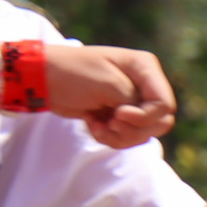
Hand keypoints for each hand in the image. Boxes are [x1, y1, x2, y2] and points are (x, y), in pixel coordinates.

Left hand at [44, 45, 176, 146]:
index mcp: (145, 68)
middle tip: (110, 123)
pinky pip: (128, 137)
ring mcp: (132, 101)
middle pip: (159, 122)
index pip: (164, 104)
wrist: (41, 79)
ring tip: (97, 125)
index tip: (118, 114)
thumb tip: (145, 123)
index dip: (145, 116)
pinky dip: (111, 137)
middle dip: (133, 129)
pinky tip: (93, 125)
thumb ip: (135, 104)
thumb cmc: (74, 73)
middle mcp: (144, 84)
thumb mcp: (109, 84)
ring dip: (120, 136)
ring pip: (145, 133)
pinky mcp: (119, 115)